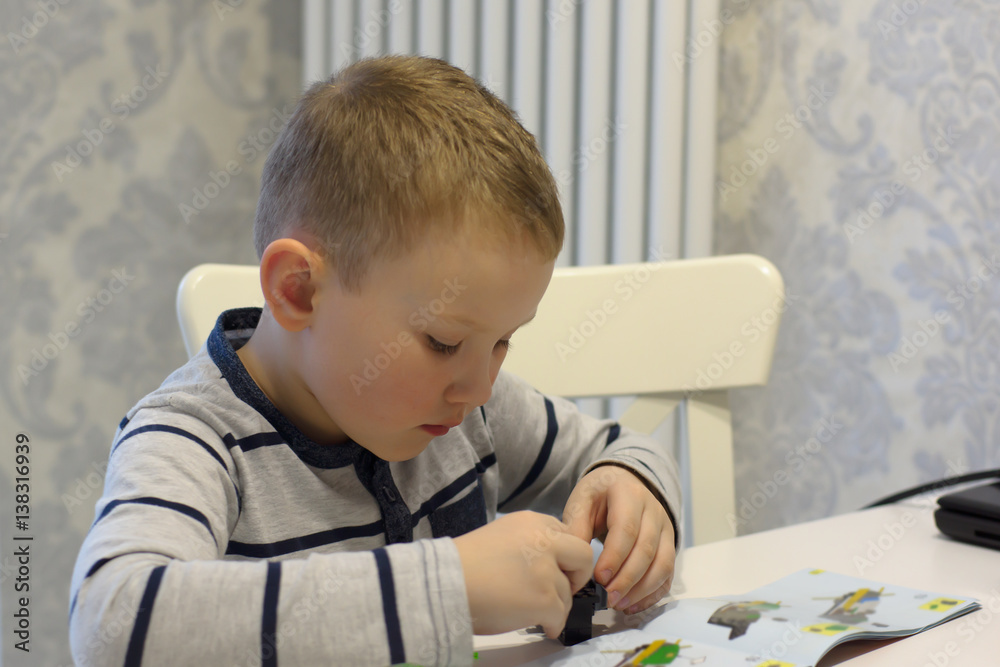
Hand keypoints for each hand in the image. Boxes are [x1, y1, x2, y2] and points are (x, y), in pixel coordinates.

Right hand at [454, 511, 593, 637]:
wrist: (444, 584)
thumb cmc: (465, 564)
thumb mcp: (502, 535)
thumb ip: (529, 542)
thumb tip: (549, 563)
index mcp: (532, 521)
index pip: (567, 534)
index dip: (563, 555)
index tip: (554, 569)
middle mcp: (544, 540)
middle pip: (583, 556)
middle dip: (576, 575)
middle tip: (561, 588)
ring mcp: (546, 570)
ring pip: (567, 593)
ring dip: (555, 605)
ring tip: (532, 611)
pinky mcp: (544, 599)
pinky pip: (561, 616)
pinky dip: (552, 624)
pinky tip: (541, 625)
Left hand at [562, 465, 675, 613]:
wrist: (621, 482)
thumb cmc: (598, 494)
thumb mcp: (581, 501)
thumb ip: (576, 528)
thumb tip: (574, 562)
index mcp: (629, 494)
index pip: (627, 529)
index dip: (615, 557)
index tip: (599, 578)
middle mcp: (653, 510)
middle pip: (647, 550)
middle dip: (627, 579)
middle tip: (608, 598)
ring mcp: (665, 528)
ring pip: (662, 564)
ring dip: (642, 589)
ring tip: (618, 604)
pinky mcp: (669, 545)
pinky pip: (668, 573)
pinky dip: (652, 593)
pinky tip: (633, 605)